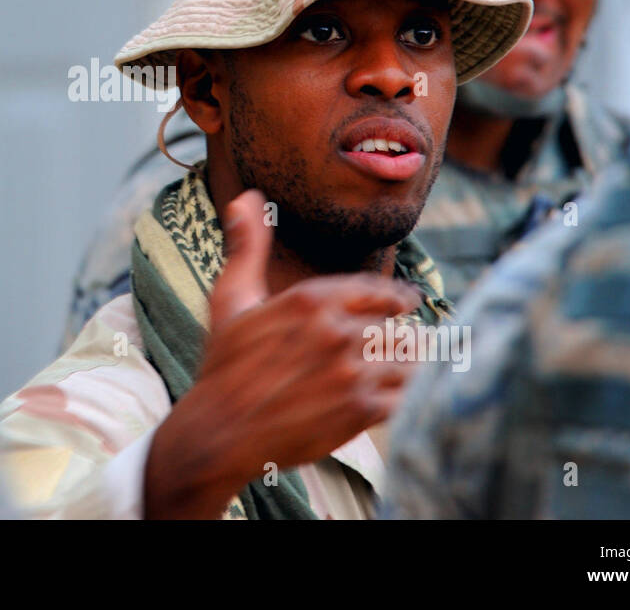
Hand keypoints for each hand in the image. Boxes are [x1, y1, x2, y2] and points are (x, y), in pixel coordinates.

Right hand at [144, 189, 420, 518]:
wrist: (219, 432)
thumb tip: (247, 196)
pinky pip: (406, 397)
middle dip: (403, 338)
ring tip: (410, 372)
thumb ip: (247, 246)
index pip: (378, 292)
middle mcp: (336, 331)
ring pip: (408, 361)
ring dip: (411, 367)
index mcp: (311, 299)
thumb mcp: (231, 298)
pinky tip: (399, 400)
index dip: (396, 299)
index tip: (406, 304)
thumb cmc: (223, 365)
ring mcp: (351, 372)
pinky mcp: (360, 411)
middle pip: (398, 329)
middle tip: (410, 346)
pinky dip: (408, 398)